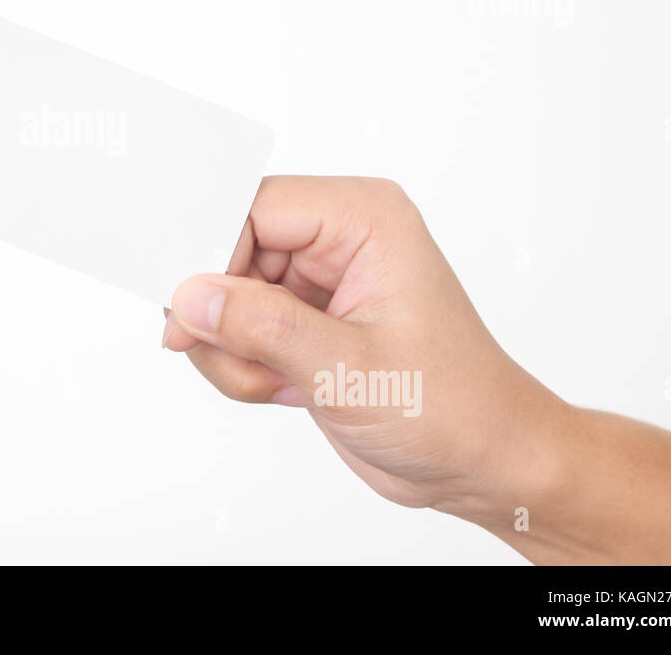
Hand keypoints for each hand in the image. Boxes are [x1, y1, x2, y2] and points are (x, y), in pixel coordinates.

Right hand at [164, 176, 670, 562]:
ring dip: (233, 351)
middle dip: (224, 318)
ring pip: (222, 296)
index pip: (253, 207)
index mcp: (363, 219)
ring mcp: (316, 280)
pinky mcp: (301, 319)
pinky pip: (233, 328)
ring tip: (282, 384)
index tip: (187, 306)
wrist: (484, 464)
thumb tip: (190, 295)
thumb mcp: (350, 370)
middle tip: (249, 364)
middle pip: (227, 252)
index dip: (211, 255)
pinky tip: (284, 390)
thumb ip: (262, 327)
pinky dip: (241, 367)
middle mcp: (337, 238)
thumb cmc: (453, 407)